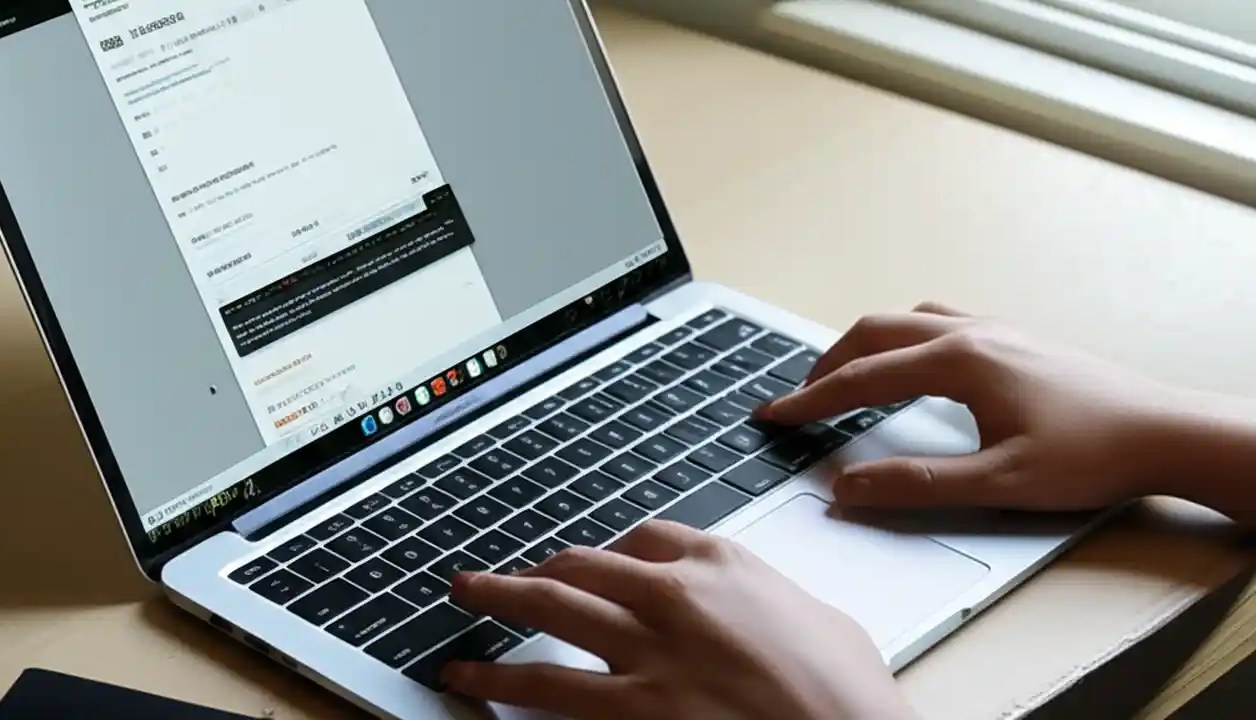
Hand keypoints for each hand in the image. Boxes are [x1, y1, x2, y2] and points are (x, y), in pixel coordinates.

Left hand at [445, 521, 916, 719]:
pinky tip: (471, 678)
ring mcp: (647, 651)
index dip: (607, 553)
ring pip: (551, 609)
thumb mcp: (825, 623)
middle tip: (502, 573)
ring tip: (465, 597)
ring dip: (498, 600)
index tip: (590, 562)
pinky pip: (546, 687)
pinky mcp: (630, 710)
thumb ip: (774, 604)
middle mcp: (675, 595)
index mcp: (724, 564)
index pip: (643, 539)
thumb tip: (765, 609)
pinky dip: (499, 680)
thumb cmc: (850, 697)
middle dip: (537, 568)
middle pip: (583, 564)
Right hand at [756, 303, 1184, 510]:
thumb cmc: (1093, 454)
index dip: (810, 400)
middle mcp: (971, 332)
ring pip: (904, 320)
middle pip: (873, 332)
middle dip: (825, 365)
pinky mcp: (1014, 338)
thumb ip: (914, 484)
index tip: (773, 415)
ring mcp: (995, 328)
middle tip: (797, 401)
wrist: (1167, 432)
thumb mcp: (998, 482)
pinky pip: (937, 321)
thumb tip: (848, 487)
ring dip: (862, 346)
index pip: (862, 378)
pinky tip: (909, 365)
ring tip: (840, 378)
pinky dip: (901, 338)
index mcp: (959, 361)